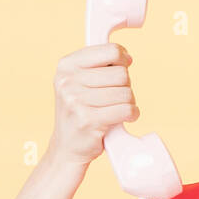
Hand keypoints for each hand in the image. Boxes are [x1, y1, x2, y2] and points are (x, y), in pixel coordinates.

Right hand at [46, 41, 139, 166]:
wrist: (67, 147)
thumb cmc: (80, 111)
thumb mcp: (79, 81)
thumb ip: (99, 65)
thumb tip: (127, 57)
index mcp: (66, 66)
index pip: (110, 51)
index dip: (122, 58)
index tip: (123, 65)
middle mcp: (68, 81)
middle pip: (121, 73)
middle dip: (124, 85)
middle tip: (113, 97)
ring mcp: (76, 101)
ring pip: (126, 93)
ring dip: (128, 102)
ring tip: (115, 109)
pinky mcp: (88, 120)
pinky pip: (126, 110)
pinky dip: (132, 115)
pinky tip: (123, 118)